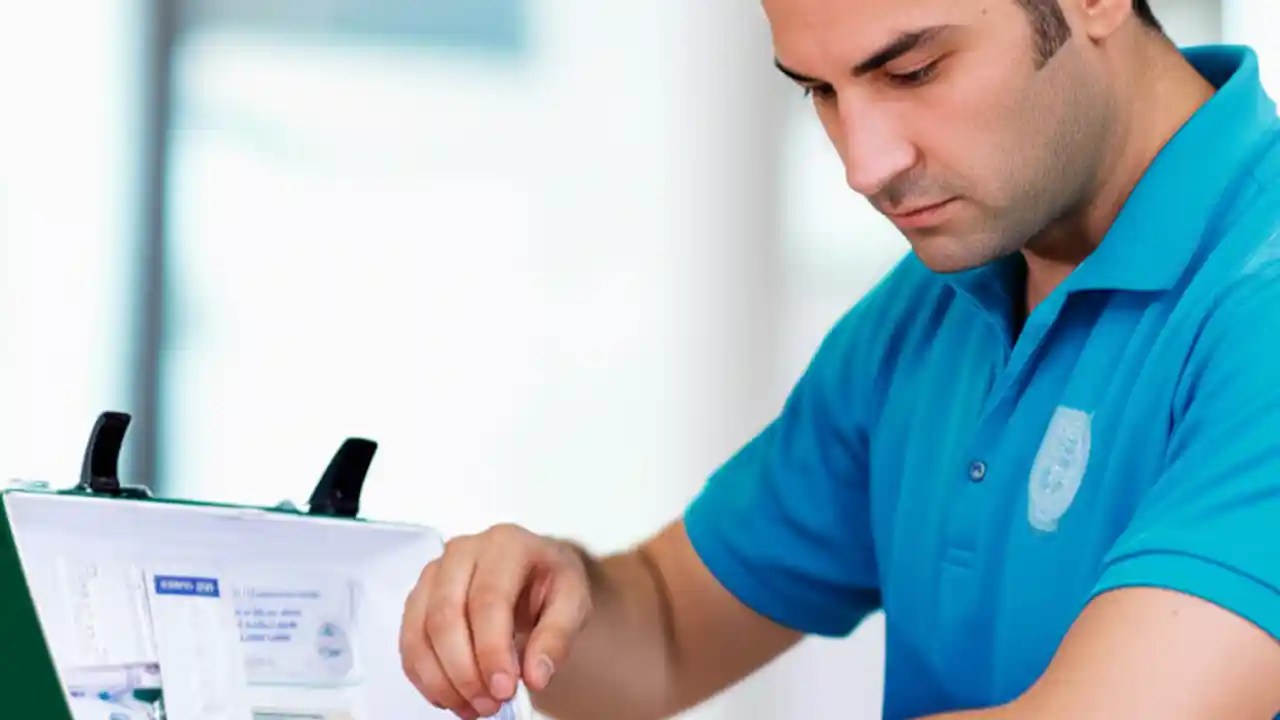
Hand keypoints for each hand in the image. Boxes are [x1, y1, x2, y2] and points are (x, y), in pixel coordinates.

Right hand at [400, 523, 593, 718]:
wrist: (534, 569)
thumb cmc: (550, 581)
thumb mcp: (573, 603)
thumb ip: (558, 637)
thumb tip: (535, 676)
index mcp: (505, 544)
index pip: (488, 600)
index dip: (491, 650)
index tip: (504, 689)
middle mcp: (462, 551)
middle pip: (446, 616)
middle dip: (464, 671)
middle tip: (489, 704)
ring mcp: (435, 572)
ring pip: (420, 630)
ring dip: (441, 679)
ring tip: (473, 707)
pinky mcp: (419, 596)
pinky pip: (409, 640)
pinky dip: (425, 676)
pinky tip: (450, 697)